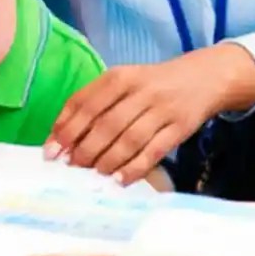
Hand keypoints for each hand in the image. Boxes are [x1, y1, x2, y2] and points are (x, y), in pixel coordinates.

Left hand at [45, 43, 254, 185]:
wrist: (203, 78)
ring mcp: (163, 109)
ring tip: (94, 174)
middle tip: (72, 166)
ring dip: (107, 161)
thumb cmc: (152, 83)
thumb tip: (61, 139)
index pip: (86, 102)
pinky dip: (134, 168)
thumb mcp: (124, 81)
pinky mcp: (180, 127)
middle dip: (84, 149)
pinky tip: (119, 180)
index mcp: (121, 75)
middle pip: (106, 124)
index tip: (51, 152)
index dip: (66, 129)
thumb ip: (94, 103)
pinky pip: (154, 151)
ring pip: (129, 139)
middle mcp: (141, 90)